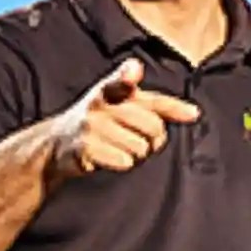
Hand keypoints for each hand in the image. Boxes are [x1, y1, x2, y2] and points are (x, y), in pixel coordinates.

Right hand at [50, 58, 200, 175]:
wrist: (56, 143)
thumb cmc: (100, 120)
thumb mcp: (121, 102)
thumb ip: (156, 102)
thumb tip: (194, 113)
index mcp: (111, 88)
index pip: (132, 86)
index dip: (144, 86)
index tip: (155, 86)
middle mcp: (100, 103)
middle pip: (152, 126)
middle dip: (153, 138)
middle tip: (136, 137)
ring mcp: (91, 126)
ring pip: (141, 148)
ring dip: (135, 154)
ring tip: (118, 146)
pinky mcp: (85, 148)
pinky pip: (124, 162)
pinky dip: (122, 163)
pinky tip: (108, 157)